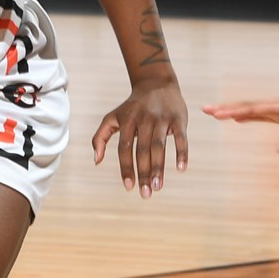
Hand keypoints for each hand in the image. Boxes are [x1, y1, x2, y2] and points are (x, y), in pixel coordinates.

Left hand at [92, 80, 189, 196]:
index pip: (125, 148)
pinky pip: (181, 138)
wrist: (156, 83)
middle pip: (143, 150)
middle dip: (144, 173)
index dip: (126, 168)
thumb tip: (96, 161)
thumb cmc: (132, 107)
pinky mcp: (178, 118)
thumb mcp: (112, 118)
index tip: (129, 187)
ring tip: (158, 187)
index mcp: (127, 121)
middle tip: (146, 194)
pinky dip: (182, 153)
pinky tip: (181, 169)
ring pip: (160, 147)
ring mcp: (162, 118)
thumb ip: (100, 137)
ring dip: (159, 168)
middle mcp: (144, 119)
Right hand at [201, 91, 278, 155]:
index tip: (217, 113)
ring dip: (233, 111)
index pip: (254, 109)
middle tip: (206, 109)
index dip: (234, 111)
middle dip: (226, 108)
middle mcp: (277, 105)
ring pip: (251, 110)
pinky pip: (260, 115)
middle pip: (247, 106)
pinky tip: (238, 119)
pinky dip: (246, 116)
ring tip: (215, 113)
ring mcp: (278, 109)